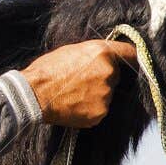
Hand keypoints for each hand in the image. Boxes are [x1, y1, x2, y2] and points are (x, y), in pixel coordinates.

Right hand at [20, 39, 138, 127]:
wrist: (34, 94)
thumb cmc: (47, 70)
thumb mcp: (71, 51)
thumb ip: (92, 54)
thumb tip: (103, 58)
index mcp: (102, 53)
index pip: (130, 52)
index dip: (130, 56)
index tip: (131, 60)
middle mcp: (109, 73)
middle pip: (115, 75)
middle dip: (104, 78)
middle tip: (82, 81)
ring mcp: (106, 95)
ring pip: (107, 94)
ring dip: (96, 94)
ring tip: (74, 94)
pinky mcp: (100, 113)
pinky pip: (100, 109)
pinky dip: (90, 109)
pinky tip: (74, 105)